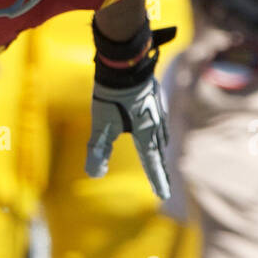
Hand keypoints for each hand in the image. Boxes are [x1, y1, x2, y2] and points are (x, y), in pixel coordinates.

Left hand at [86, 73, 170, 200]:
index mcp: (146, 132)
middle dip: (159, 166)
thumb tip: (94, 175)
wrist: (124, 62)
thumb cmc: (112, 94)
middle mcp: (156, 122)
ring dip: (159, 147)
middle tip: (162, 181)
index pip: (152, 162)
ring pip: (161, 133)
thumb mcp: (101, 125)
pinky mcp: (155, 96)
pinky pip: (159, 119)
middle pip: (159, 149)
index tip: (163, 195)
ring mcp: (158, 108)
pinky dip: (157, 129)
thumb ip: (98, 150)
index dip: (157, 180)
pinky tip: (153, 125)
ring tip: (158, 156)